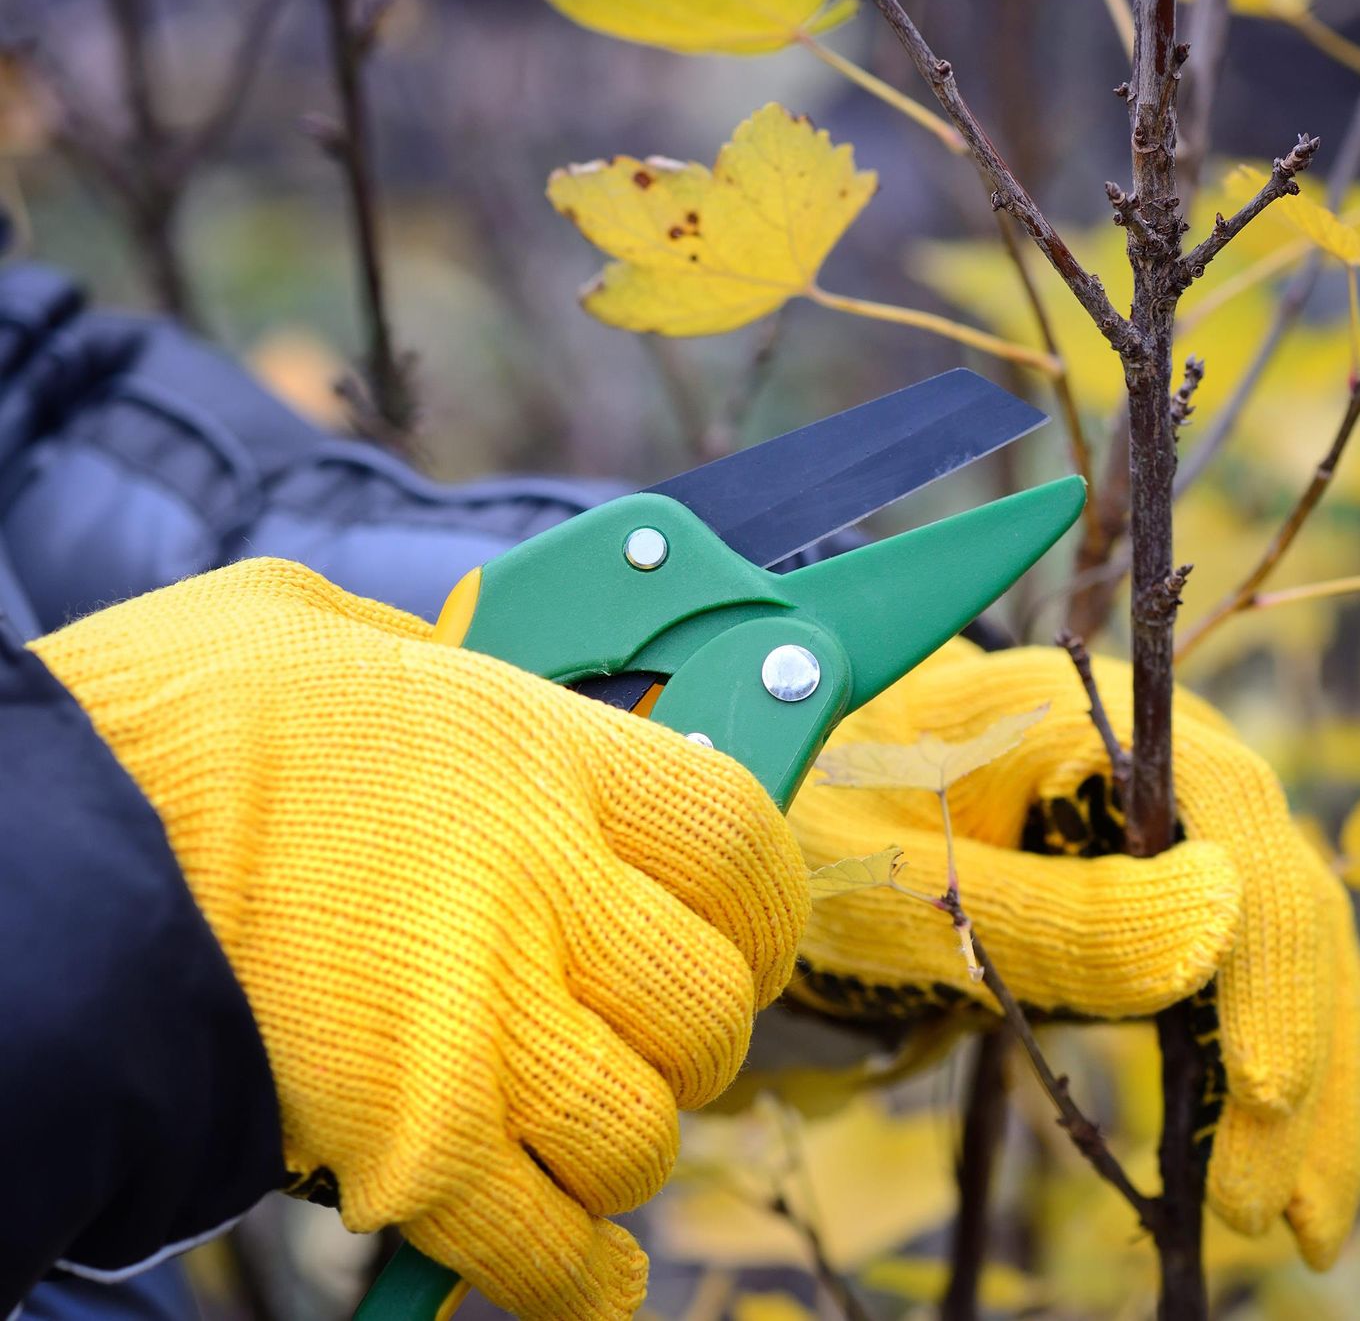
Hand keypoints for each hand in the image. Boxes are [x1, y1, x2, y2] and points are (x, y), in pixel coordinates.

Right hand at [33, 558, 810, 1317]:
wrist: (34, 866)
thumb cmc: (156, 730)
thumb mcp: (302, 625)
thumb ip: (415, 647)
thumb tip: (461, 662)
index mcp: (537, 756)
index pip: (738, 839)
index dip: (764, 899)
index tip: (749, 926)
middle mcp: (542, 896)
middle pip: (709, 1004)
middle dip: (695, 1034)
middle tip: (654, 1031)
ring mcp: (486, 1032)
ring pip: (640, 1133)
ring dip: (624, 1146)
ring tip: (587, 1131)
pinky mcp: (415, 1151)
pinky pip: (549, 1248)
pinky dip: (575, 1273)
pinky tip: (581, 1267)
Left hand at [787, 639, 1359, 1268]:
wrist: (802, 790)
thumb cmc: (831, 813)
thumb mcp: (910, 877)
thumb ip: (1055, 908)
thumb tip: (1225, 918)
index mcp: (1103, 720)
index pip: (1239, 829)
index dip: (1268, 964)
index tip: (1262, 1093)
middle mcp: (1165, 764)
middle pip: (1285, 902)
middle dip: (1302, 1059)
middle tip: (1286, 1216)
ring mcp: (1173, 827)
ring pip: (1281, 952)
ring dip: (1308, 1084)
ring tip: (1306, 1225)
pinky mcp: (1158, 890)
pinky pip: (1232, 977)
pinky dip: (1250, 1068)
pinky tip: (1256, 1158)